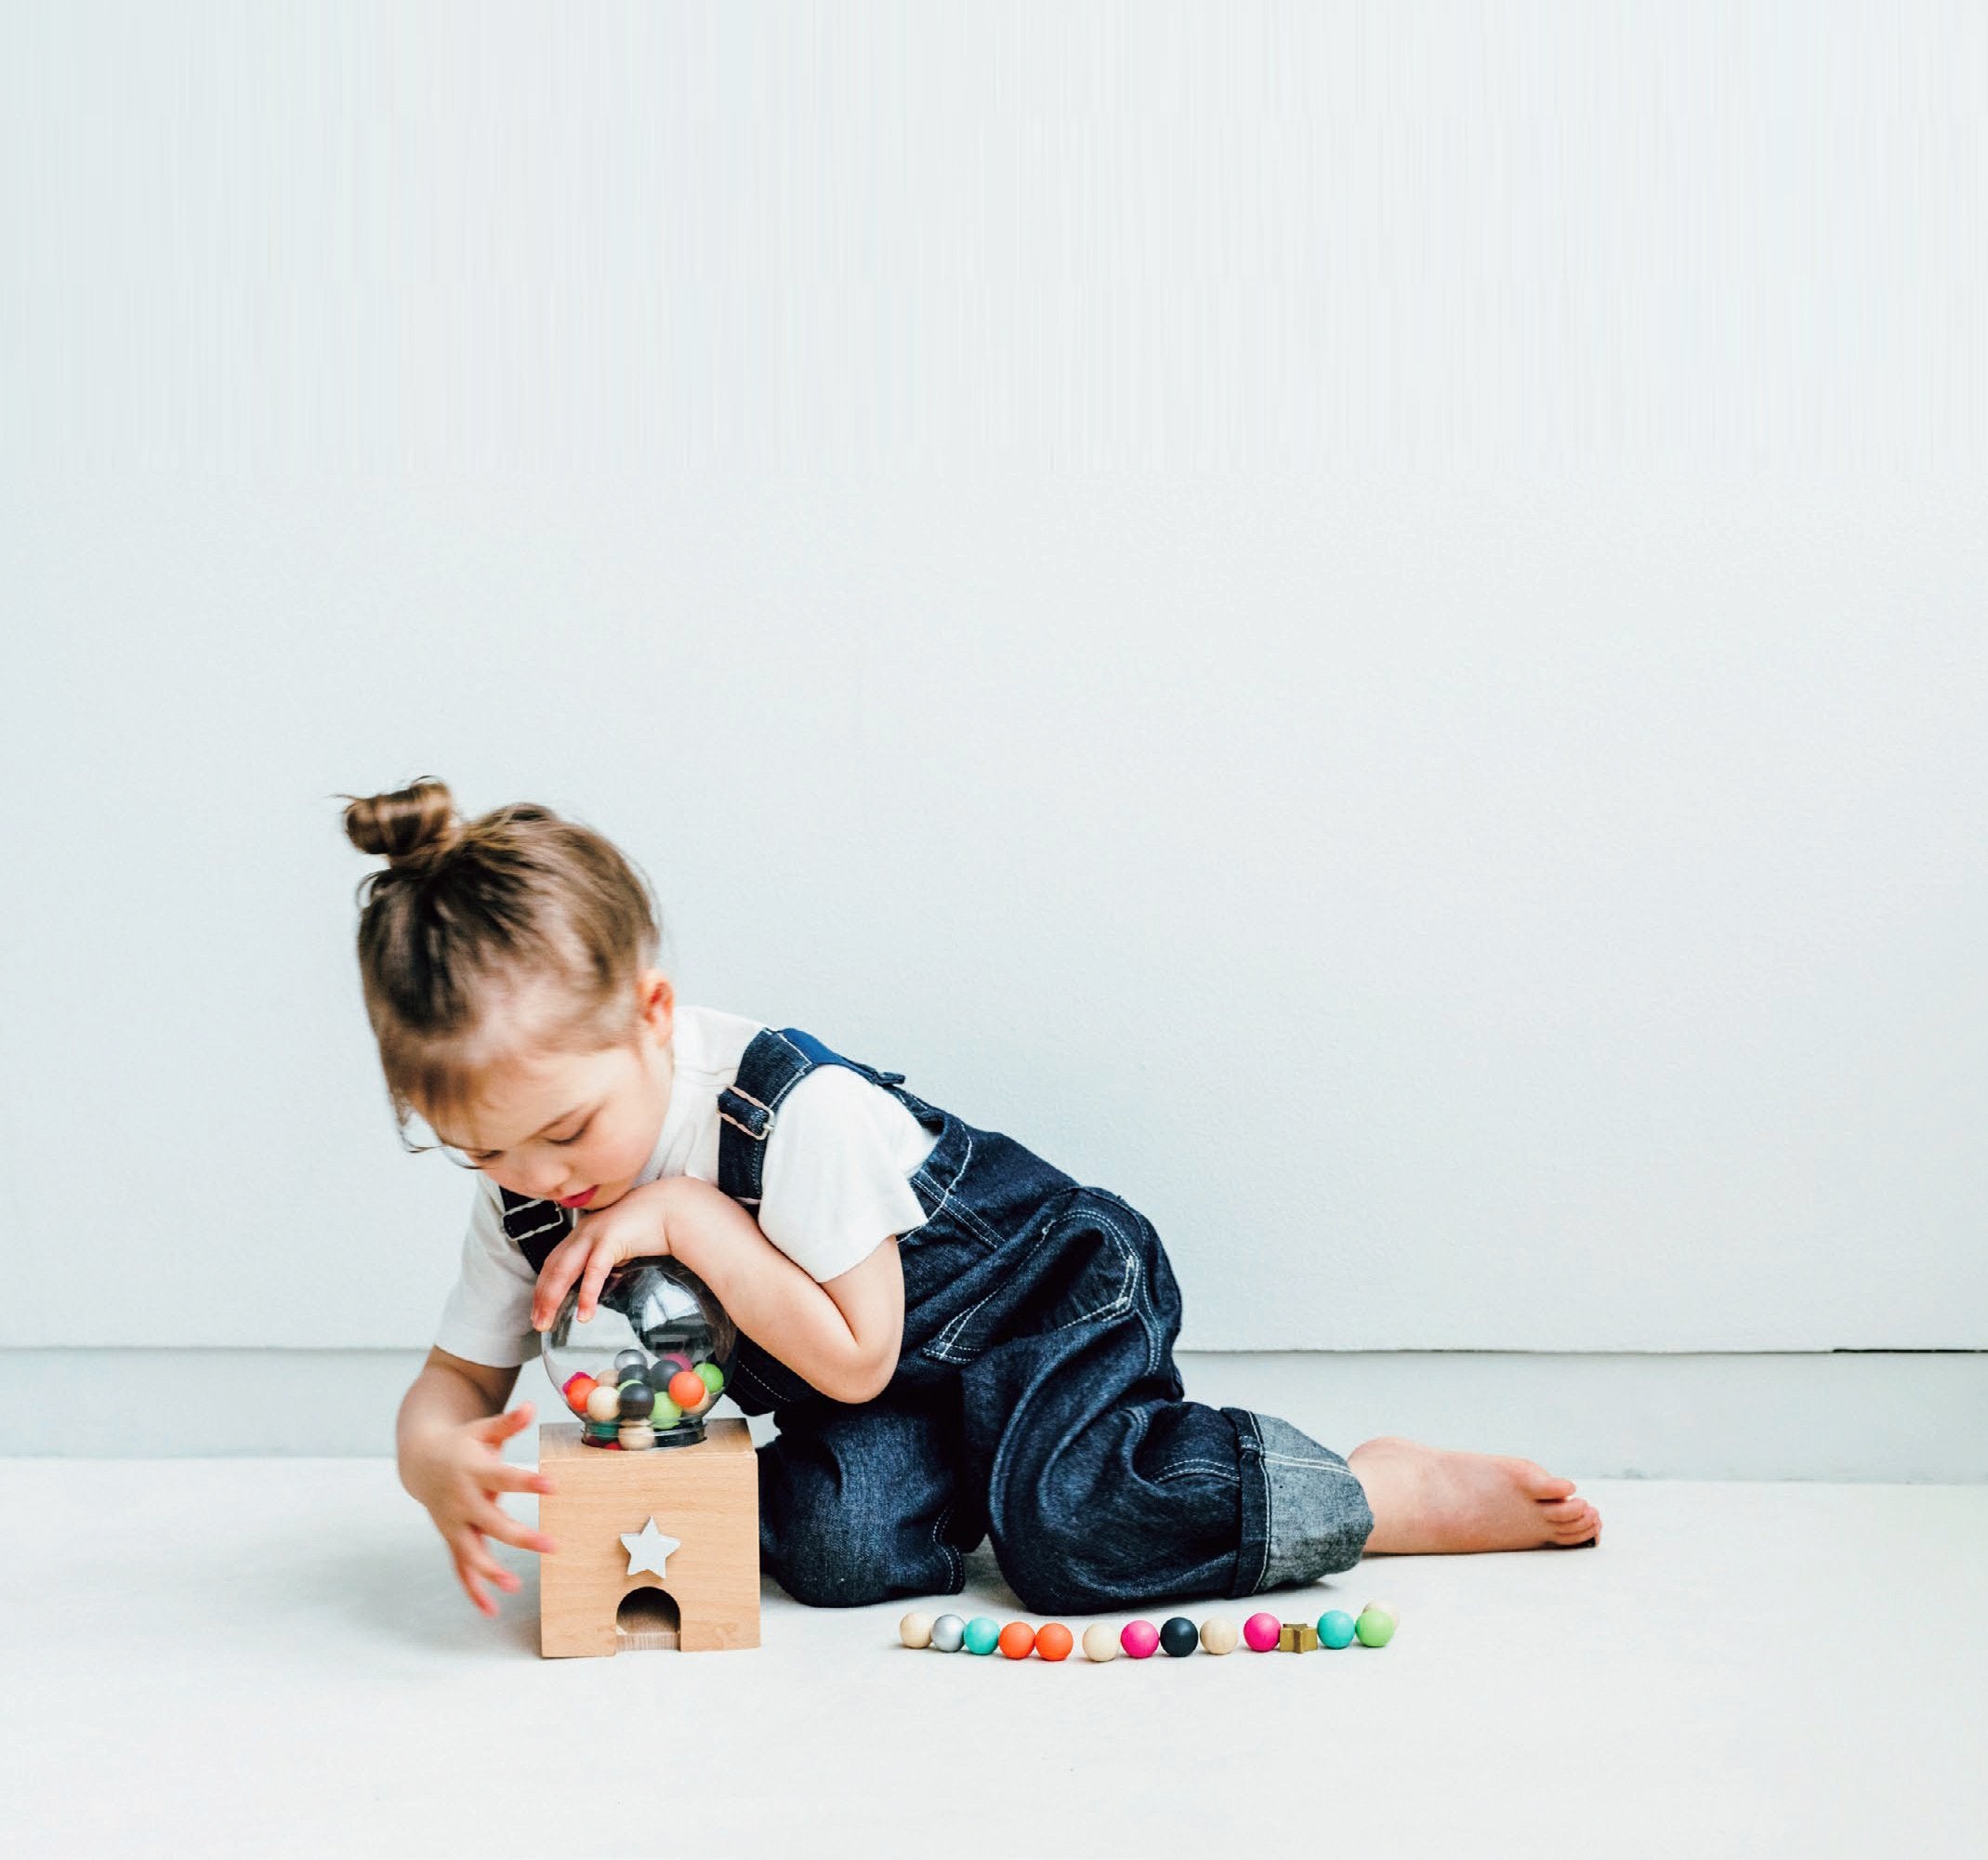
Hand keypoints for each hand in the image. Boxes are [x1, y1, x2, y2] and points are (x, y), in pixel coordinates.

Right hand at [403, 1403, 558, 1617]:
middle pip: (491, 1523)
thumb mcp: (483, 1429)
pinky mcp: (452, 1538)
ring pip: (471, 1553)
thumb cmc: (462, 1443)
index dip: (527, 1481)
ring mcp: (454, 1524)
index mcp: (473, 1471)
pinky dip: (473, 1590)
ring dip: (490, 1571)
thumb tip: (532, 1406)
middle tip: (551, 1546)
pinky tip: (490, 1610)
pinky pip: (460, 1569)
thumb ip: (508, 1423)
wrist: (420, 1460)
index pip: (504, 1477)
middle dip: (520, 1536)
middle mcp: (462, 1501)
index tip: (553, 1486)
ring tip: (514, 1585)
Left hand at [530, 1179, 675, 1331]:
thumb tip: (598, 1285)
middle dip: (541, 1297)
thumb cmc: (649, 1226)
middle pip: (553, 1268)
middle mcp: (583, 1232)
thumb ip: (604, 1260)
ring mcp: (595, 1234)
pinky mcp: (611, 1239)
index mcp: (583, 1233)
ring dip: (553, 1299)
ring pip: (564, 1270)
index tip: (538, 1308)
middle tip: (538, 1322)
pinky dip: (587, 1294)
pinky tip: (585, 1313)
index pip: (553, 1262)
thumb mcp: (618, 1245)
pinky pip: (594, 1271)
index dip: (542, 1286)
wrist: (671, 1208)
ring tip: (548, 1321)